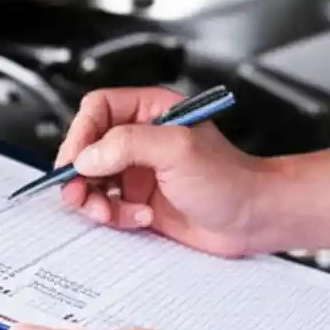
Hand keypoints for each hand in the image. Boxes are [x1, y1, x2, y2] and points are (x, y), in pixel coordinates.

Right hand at [56, 87, 271, 256]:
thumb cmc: (231, 178)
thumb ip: (128, 145)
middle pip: (87, 148)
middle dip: (79, 174)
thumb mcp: (177, 150)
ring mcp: (138, 171)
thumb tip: (87, 156)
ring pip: (91, 181)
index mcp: (150, 111)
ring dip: (93, 200)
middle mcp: (141, 139)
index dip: (80, 134)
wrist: (253, 219)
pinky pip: (107, 207)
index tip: (76, 160)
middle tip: (78, 193)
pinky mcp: (139, 200)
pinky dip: (115, 216)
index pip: (97, 110)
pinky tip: (140, 217)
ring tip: (106, 211)